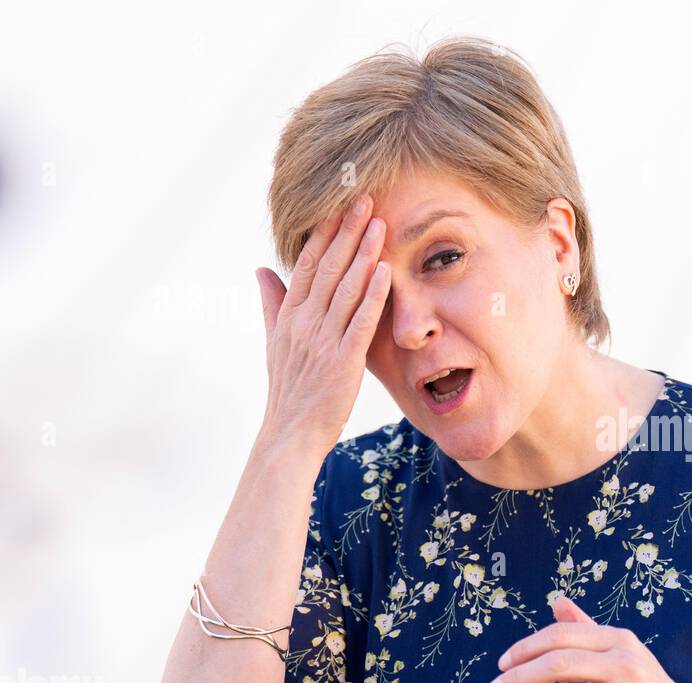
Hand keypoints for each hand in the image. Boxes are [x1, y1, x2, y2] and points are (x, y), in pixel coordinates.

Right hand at [255, 193, 390, 457]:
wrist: (291, 433)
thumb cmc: (289, 389)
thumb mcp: (276, 342)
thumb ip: (272, 303)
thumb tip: (262, 270)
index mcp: (289, 315)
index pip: (308, 263)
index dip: (324, 232)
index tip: (339, 204)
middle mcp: (304, 322)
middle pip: (328, 267)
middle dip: (347, 231)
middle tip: (365, 198)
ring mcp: (323, 340)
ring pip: (346, 288)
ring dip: (363, 254)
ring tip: (379, 223)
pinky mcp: (344, 360)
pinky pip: (360, 322)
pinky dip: (373, 296)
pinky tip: (386, 272)